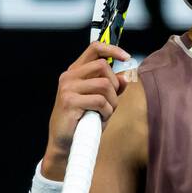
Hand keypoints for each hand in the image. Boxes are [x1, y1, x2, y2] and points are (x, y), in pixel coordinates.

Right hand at [42, 40, 132, 177]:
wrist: (65, 143)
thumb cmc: (82, 122)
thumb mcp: (100, 102)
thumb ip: (112, 88)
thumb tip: (125, 77)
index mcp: (75, 72)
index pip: (94, 48)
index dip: (113, 50)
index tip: (126, 57)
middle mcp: (69, 76)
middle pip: (103, 67)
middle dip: (115, 85)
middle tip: (112, 101)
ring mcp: (67, 88)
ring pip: (104, 85)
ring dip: (112, 102)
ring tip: (105, 113)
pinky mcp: (69, 101)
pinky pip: (99, 101)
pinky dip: (106, 112)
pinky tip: (100, 118)